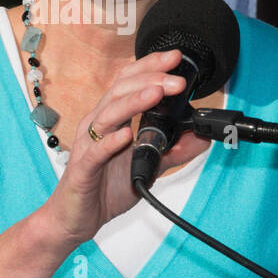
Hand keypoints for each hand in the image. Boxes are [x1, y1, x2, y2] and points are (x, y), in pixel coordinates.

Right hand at [40, 49, 210, 246]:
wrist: (76, 218)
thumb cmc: (104, 187)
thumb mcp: (149, 166)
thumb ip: (174, 150)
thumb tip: (202, 136)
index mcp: (112, 119)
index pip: (129, 82)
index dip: (150, 66)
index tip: (175, 58)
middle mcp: (98, 125)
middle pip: (120, 91)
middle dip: (150, 80)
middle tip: (177, 80)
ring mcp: (88, 146)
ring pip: (107, 115)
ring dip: (133, 102)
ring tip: (156, 93)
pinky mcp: (82, 170)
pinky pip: (95, 152)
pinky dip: (110, 142)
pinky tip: (126, 135)